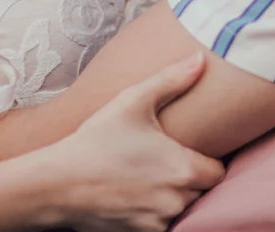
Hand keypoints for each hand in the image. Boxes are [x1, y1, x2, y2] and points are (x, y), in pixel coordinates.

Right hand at [34, 53, 225, 231]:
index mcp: (183, 168)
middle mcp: (176, 200)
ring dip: (171, 198)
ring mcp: (158, 222)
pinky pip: (159, 225)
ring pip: (180, 209)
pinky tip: (133, 195)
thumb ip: (172, 79)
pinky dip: (151, 213)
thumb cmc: (96, 140)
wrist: (56, 184)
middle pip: (200, 192)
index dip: (208, 161)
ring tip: (147, 178)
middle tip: (165, 161)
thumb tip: (201, 59)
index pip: (217, 172)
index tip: (190, 151)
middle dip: (189, 179)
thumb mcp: (132, 101)